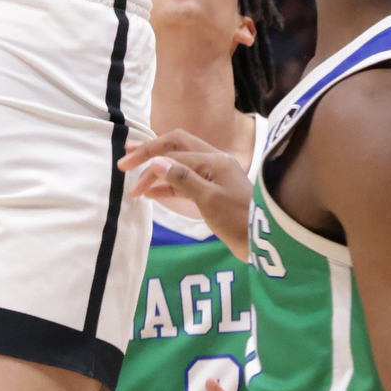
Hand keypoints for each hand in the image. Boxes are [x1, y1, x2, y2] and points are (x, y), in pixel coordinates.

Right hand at [121, 130, 253, 258]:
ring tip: (136, 182)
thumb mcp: (209, 199)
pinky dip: (168, 187)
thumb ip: (182, 178)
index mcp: (213, 159)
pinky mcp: (212, 193)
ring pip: (179, 166)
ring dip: (158, 172)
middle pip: (176, 148)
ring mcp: (213, 177)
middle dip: (151, 151)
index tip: (126, 170)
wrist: (264, 242)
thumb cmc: (238, 219)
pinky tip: (153, 194)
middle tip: (127, 156)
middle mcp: (213, 162)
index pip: (173, 154)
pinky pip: (185, 183)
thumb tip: (156, 161)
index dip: (149, 161)